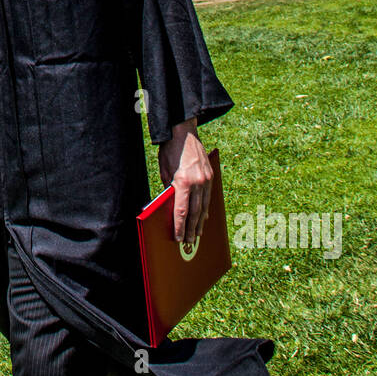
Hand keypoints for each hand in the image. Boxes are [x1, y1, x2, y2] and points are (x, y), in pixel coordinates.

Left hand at [157, 120, 212, 244]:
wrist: (184, 133)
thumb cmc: (170, 152)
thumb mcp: (165, 173)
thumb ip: (170, 191)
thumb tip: (173, 208)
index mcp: (183, 182)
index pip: (182, 211)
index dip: (180, 226)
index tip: (179, 238)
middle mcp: (198, 182)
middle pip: (195, 212)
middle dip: (192, 229)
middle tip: (189, 242)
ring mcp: (206, 179)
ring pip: (204, 206)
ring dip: (200, 222)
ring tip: (197, 234)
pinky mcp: (211, 175)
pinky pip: (208, 197)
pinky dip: (205, 209)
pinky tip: (203, 217)